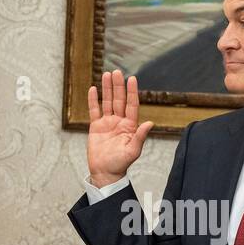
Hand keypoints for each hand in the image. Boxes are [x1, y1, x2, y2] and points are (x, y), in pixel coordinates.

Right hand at [86, 69, 152, 186]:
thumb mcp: (133, 151)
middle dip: (118, 86)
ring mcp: (107, 123)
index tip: (132, 79)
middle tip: (117, 72)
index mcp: (130, 126)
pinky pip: (94, 110)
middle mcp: (119, 121)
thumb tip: (150, 122)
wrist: (105, 172)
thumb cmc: (120, 164)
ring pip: (107, 102)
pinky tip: (93, 89)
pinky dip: (93, 100)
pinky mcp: (96, 127)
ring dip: (107, 89)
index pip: (131, 104)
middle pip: (119, 100)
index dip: (132, 92)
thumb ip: (140, 136)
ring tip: (106, 74)